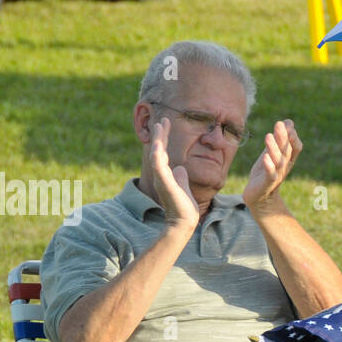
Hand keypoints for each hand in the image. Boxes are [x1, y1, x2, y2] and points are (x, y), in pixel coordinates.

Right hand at [149, 119, 199, 233]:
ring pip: (156, 155)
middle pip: (158, 150)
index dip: (163, 137)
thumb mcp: (184, 186)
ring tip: (159, 126)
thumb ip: (181, 177)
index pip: (163, 151)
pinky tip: (158, 145)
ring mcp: (162, 179)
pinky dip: (157, 155)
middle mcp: (161, 175)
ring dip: (157, 141)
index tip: (166, 123)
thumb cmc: (184, 207)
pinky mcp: (165, 183)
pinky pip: (158, 167)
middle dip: (159, 135)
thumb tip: (181, 168)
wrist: (185, 221)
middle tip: (161, 120)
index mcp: (166, 174)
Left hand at [243, 118, 301, 211]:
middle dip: (283, 138)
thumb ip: (279, 139)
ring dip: (274, 149)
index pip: (296, 147)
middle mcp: (284, 167)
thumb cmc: (266, 172)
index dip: (293, 137)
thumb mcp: (273, 153)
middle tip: (279, 124)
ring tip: (268, 136)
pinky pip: (270, 175)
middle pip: (286, 151)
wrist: (259, 197)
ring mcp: (277, 175)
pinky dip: (269, 166)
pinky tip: (265, 157)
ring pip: (278, 161)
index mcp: (288, 159)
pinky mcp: (267, 184)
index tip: (288, 125)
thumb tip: (289, 122)